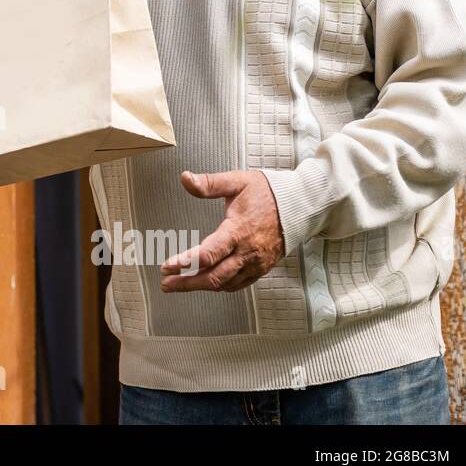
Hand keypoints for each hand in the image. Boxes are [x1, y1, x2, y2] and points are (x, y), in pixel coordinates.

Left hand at [158, 170, 285, 292]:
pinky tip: (206, 284)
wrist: (299, 206)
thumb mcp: (237, 181)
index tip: (166, 266)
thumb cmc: (268, 193)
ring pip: (225, 284)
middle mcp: (248, 252)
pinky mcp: (261, 268)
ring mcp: (256, 263)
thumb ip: (209, 183)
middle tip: (166, 284)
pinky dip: (219, 287)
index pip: (208, 254)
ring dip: (200, 287)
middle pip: (214, 277)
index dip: (185, 262)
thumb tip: (186, 178)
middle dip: (187, 283)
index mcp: (239, 231)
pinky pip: (238, 284)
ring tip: (178, 285)